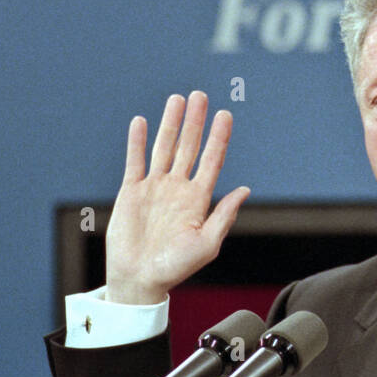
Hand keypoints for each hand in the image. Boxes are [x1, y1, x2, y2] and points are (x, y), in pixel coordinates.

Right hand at [105, 91, 249, 305]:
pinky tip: (142, 122)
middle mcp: (178, 188)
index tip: (226, 115)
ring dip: (170, 123)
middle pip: (188, 146)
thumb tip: (245, 189)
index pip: (211, 160)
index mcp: (198, 199)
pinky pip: (135, 161)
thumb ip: (224, 215)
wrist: (140, 280)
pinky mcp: (131, 192)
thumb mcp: (207, 243)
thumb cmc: (176, 268)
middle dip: (195, 121)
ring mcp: (155, 188)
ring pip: (163, 147)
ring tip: (177, 99)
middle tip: (200, 96)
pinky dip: (138, 142)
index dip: (219, 138)